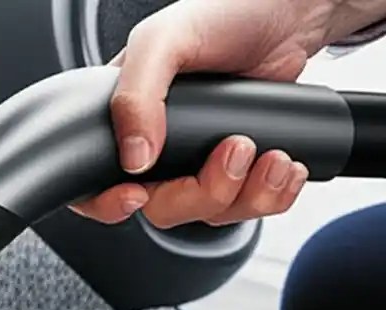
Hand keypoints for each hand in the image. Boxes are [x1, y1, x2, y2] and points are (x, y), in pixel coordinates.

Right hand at [70, 0, 385, 227]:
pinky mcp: (242, 168)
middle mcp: (158, 146)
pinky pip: (250, 207)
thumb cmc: (223, 14)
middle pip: (162, 208)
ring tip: (272, 155)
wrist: (290, 13)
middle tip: (235, 149)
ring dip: (248, 194)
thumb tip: (133, 158)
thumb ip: (136, 97)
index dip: (108, 203)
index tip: (136, 195)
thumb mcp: (164, 41)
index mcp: (124, 119)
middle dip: (204, 192)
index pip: (94, 184)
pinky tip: (285, 165)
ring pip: (208, 213)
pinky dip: (272, 195)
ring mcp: (200, 161)